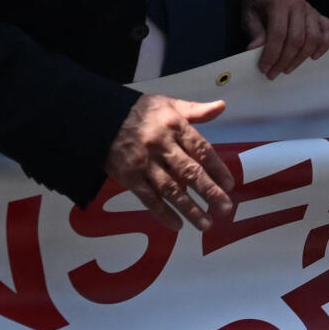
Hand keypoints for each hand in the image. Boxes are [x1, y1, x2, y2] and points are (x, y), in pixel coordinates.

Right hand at [105, 93, 235, 231]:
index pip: (201, 150)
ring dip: (189, 208)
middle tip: (225, 208)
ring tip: (206, 224)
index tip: (229, 184)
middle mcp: (161, 146)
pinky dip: (163, 213)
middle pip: (189, 172)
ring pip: (171, 189)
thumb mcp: (169, 104)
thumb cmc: (140, 112)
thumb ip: (196, 110)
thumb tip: (221, 107)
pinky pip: (148, 198)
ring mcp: (144, 164)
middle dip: (209, 192)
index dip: (217, 168)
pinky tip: (177, 225)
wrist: (99, 118)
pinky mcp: (129, 177)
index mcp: (175, 127)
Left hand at [243, 0, 328, 77]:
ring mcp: (311, 9)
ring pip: (312, 39)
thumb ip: (254, 32)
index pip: (278, 33)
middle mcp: (298, 5)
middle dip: (285, 60)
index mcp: (279, 3)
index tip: (265, 68)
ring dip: (300, 58)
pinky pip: (328, 30)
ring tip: (287, 68)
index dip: (272, 54)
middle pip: (297, 39)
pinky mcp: (318, 15)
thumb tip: (255, 49)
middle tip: (274, 73)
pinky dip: (324, 45)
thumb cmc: (258, 4)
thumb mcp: (249, 15)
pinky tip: (313, 56)